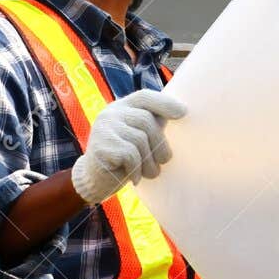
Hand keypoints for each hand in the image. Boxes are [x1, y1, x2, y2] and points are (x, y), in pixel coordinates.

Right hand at [70, 89, 186, 205]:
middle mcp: (110, 113)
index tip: (183, 112)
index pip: (144, 97)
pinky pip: (130, 154)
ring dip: (150, 161)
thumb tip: (180, 111)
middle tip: (165, 161)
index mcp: (122, 107)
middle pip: (146, 120)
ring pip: (139, 139)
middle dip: (160, 143)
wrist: (94, 181)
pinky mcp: (100, 146)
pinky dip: (137, 169)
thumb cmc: (124, 158)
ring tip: (151, 173)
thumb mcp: (139, 137)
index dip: (164, 103)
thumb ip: (152, 124)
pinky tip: (135, 178)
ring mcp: (103, 128)